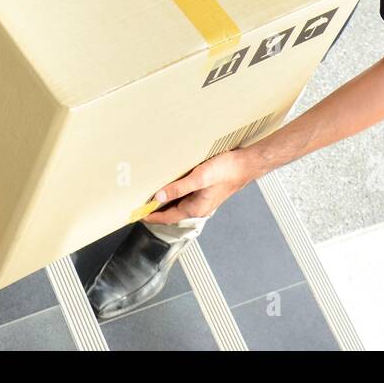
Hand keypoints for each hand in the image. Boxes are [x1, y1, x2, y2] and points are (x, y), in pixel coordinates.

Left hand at [141, 148, 257, 223]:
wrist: (246, 164)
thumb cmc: (228, 171)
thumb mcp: (200, 178)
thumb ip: (178, 188)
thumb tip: (159, 197)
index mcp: (195, 208)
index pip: (167, 218)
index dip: (151, 217)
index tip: (137, 215)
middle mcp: (198, 207)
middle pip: (171, 212)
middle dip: (155, 210)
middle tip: (139, 204)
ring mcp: (202, 199)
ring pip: (178, 203)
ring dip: (164, 200)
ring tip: (150, 195)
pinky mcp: (205, 191)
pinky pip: (185, 195)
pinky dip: (174, 192)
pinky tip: (170, 183)